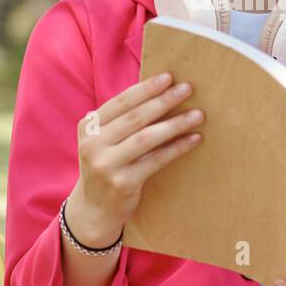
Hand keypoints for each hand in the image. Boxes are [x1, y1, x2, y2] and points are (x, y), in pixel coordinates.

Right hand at [70, 72, 204, 244]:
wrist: (94, 209)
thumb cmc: (106, 165)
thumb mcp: (103, 140)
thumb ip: (122, 120)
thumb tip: (161, 91)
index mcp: (88, 127)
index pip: (120, 102)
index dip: (146, 88)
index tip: (169, 76)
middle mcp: (93, 144)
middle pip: (135, 117)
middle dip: (164, 101)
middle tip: (187, 89)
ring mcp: (106, 165)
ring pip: (146, 138)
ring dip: (175, 124)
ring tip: (197, 114)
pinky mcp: (123, 183)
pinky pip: (156, 160)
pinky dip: (177, 148)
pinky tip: (194, 139)